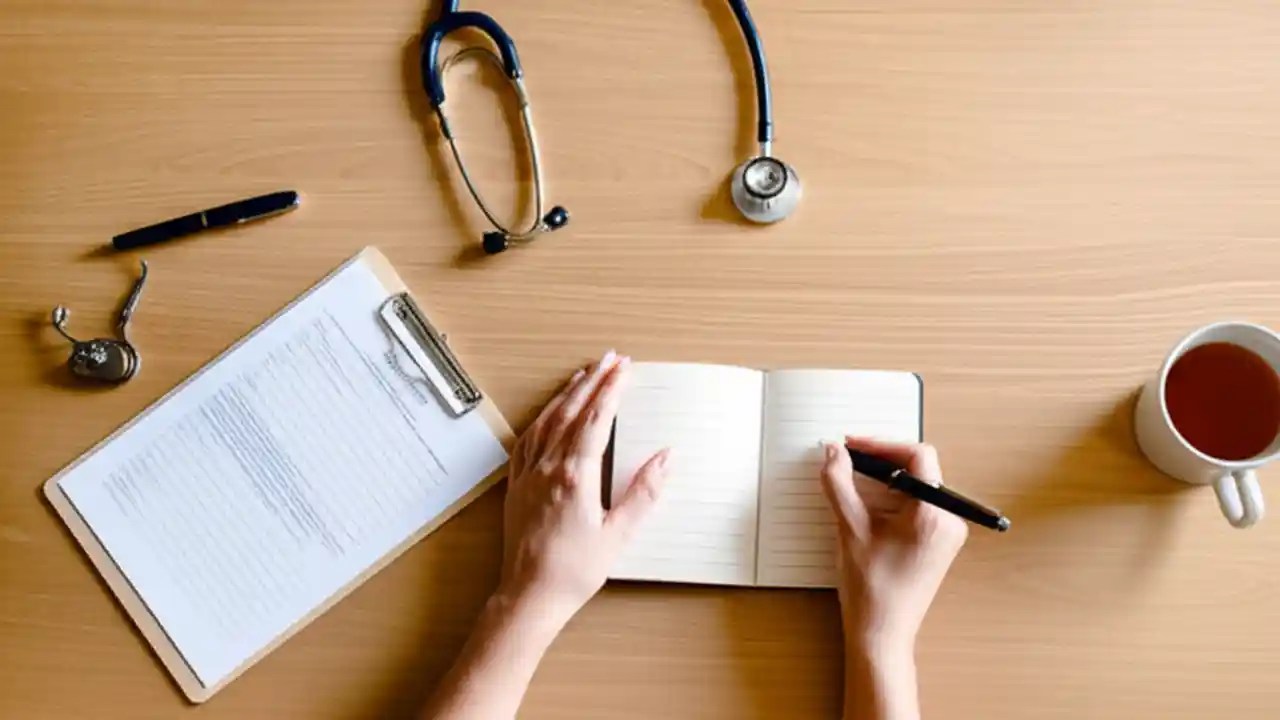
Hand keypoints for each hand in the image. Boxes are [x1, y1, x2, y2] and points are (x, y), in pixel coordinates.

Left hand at [499, 351, 669, 622]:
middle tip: (609, 359)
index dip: (611, 389)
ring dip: (567, 395)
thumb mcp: (619, 534)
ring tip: (583, 375)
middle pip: (572, 412)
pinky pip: (527, 441)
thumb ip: (644, 492)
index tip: (624, 368)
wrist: (530, 595)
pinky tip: (548, 414)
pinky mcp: (516, 487)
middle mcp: (548, 468)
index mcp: (575, 476)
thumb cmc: (574, 571)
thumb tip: (666, 458)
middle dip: (593, 381)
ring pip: (546, 421)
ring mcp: (529, 475)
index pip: (596, 419)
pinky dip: (541, 419)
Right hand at [820, 437, 966, 650]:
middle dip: (881, 460)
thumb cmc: (871, 590)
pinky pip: (919, 504)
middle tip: (849, 459)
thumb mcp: (849, 529)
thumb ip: (839, 484)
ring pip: (918, 485)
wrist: (882, 632)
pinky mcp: (939, 542)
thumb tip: (833, 453)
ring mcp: (948, 532)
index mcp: (934, 515)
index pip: (917, 457)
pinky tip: (868, 503)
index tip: (853, 446)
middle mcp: (949, 520)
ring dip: (885, 478)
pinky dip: (893, 496)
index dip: (882, 445)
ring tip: (854, 480)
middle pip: (919, 469)